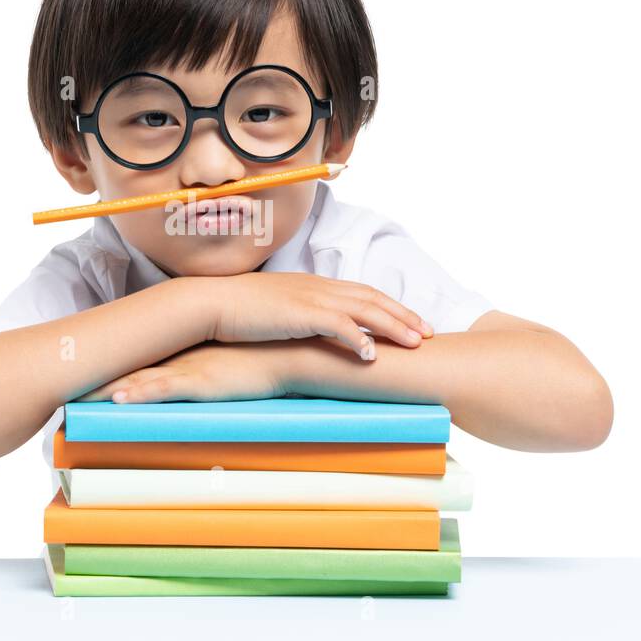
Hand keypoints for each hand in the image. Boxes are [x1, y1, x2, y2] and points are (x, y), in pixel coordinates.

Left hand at [75, 341, 291, 403]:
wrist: (290, 354)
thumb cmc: (260, 362)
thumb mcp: (223, 367)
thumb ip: (204, 372)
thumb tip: (192, 385)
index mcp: (180, 352)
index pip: (135, 358)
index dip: (107, 365)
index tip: (77, 372)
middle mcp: (178, 357)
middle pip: (127, 366)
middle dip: (94, 376)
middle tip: (61, 385)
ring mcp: (188, 368)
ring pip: (138, 379)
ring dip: (108, 389)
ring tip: (77, 399)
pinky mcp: (202, 382)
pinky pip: (164, 389)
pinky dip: (140, 394)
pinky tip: (119, 400)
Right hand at [199, 272, 433, 359]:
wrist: (211, 303)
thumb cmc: (238, 310)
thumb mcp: (277, 310)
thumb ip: (299, 316)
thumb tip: (310, 331)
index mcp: (314, 285)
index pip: (361, 292)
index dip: (389, 307)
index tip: (411, 321)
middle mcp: (318, 288)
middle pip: (372, 298)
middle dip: (404, 315)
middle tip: (429, 333)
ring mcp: (310, 298)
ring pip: (364, 310)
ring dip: (393, 326)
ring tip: (416, 343)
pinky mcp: (299, 314)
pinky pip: (338, 326)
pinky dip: (358, 339)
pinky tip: (372, 355)